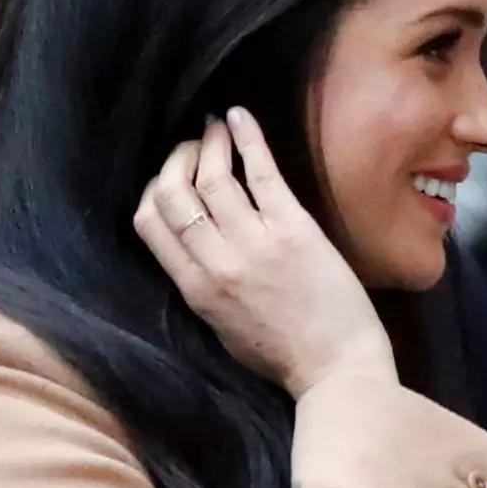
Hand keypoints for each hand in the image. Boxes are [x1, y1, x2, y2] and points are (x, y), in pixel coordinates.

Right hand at [134, 109, 393, 399]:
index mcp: (195, 289)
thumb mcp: (221, 327)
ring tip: (214, 127)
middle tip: (191, 145)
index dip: (153, 189)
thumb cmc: (282, 355)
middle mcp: (217, 262)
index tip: (170, 177)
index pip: (149, 223)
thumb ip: (201, 285)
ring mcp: (254, 243)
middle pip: (173, 192)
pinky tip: (239, 117)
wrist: (337, 370)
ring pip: (212, 176)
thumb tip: (190, 245)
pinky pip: (261, 171)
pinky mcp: (293, 229)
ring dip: (209, 142)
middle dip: (176, 159)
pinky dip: (246, 138)